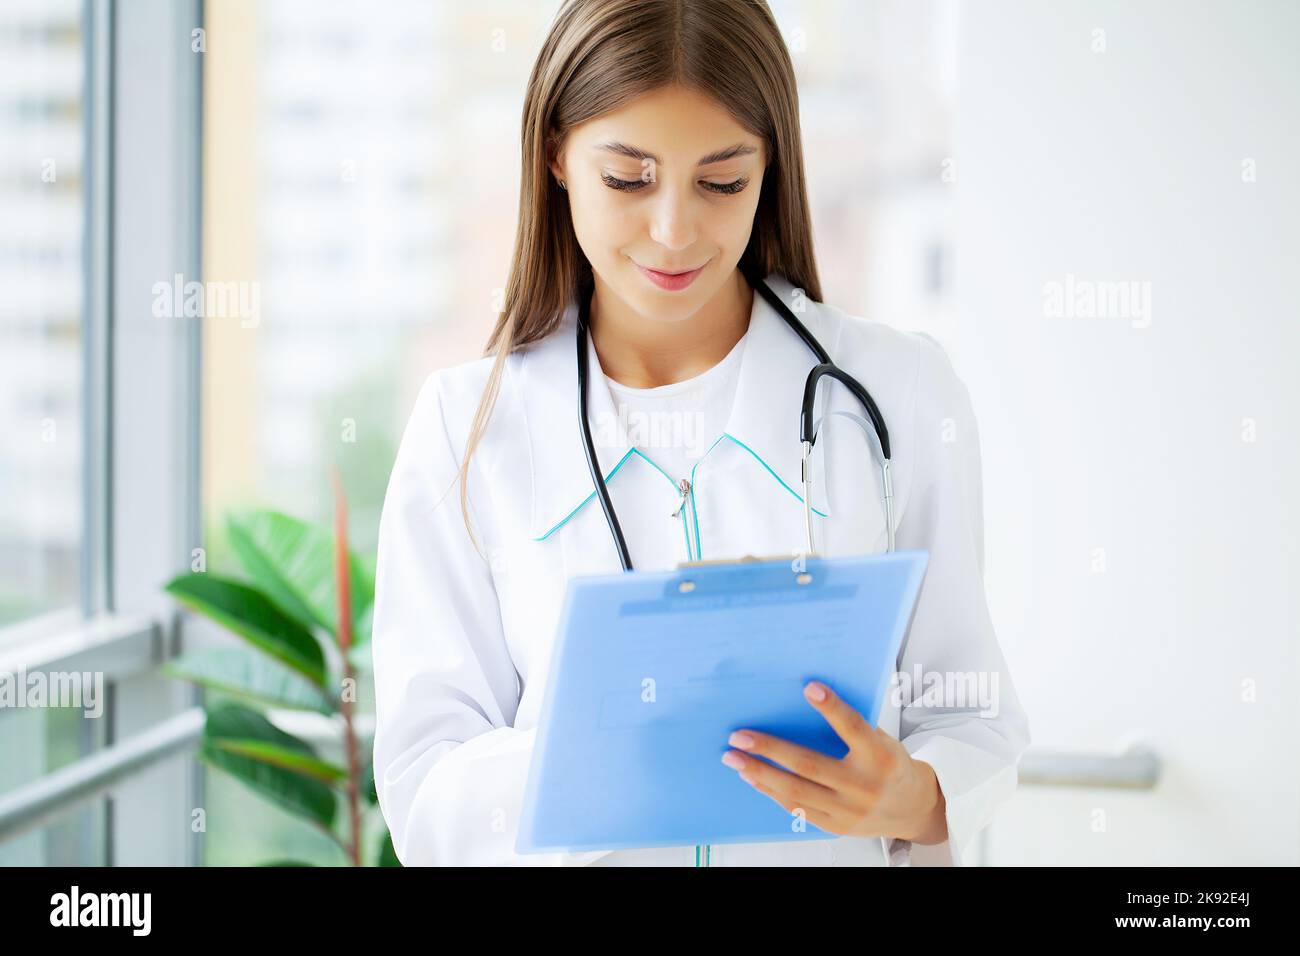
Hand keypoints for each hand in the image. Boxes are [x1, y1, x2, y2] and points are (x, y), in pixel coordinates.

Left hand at [720, 680, 947, 842]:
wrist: (912, 809)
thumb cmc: (890, 765)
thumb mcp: (882, 740)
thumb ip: (851, 726)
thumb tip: (807, 698)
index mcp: (880, 756)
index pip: (854, 727)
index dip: (832, 708)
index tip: (809, 688)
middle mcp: (864, 786)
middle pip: (809, 765)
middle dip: (769, 749)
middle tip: (739, 736)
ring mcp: (849, 811)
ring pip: (796, 791)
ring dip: (760, 773)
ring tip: (734, 758)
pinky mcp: (837, 826)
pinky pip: (797, 809)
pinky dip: (772, 792)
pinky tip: (753, 777)